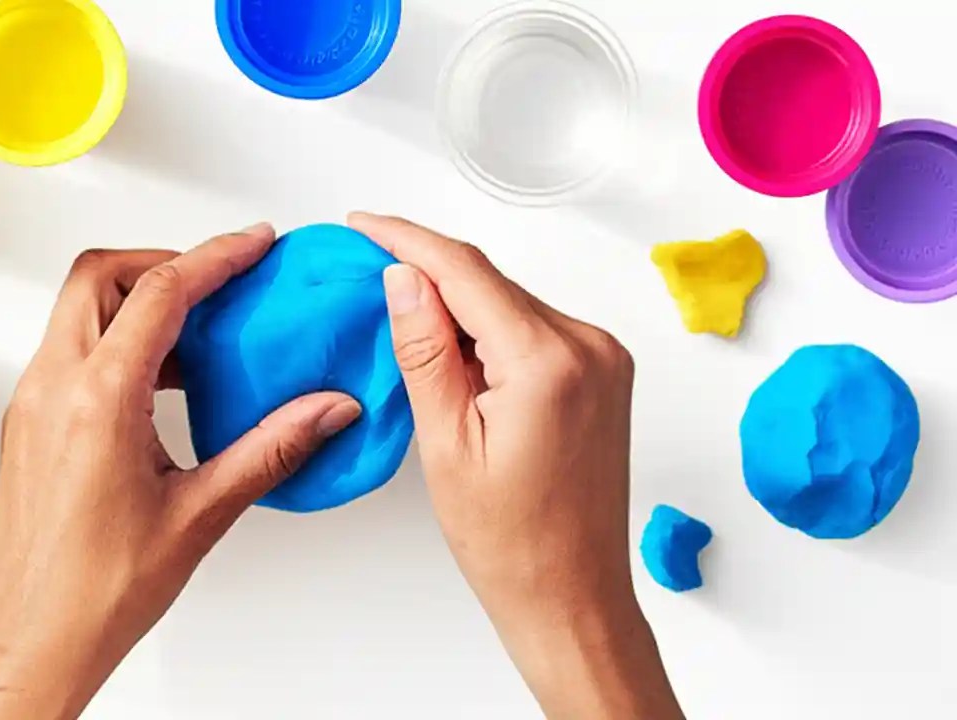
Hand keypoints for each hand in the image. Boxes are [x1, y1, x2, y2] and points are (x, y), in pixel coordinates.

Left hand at [0, 224, 360, 719]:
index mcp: (98, 400)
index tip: (254, 245)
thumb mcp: (201, 513)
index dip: (216, 256)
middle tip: (220, 282)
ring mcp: (33, 402)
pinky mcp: (29, 421)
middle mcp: (53, 387)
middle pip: (102, 276)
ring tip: (200, 338)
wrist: (32, 639)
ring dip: (138, 302)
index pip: (161, 291)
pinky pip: (71, 349)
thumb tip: (327, 410)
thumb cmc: (97, 591)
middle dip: (164, 263)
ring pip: (80, 309)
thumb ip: (271, 448)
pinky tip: (164, 386)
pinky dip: (117, 341)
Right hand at [349, 213, 681, 718]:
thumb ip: (425, 351)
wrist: (572, 596)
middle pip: (491, 284)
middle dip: (429, 277)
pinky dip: (492, 333)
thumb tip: (404, 277)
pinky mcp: (605, 375)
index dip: (407, 239)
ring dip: (459, 309)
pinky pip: (535, 330)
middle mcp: (589, 346)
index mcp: (548, 362)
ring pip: (511, 305)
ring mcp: (604, 359)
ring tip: (408, 337)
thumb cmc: (509, 542)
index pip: (465, 271)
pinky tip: (458, 361)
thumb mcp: (446, 444)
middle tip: (368, 282)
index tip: (363, 225)